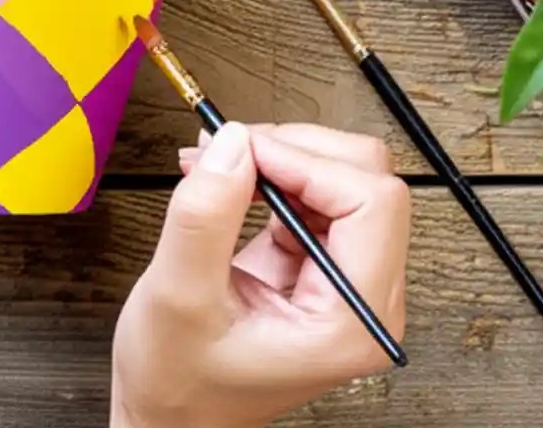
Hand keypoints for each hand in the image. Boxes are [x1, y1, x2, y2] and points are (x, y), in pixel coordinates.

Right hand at [111, 122, 410, 427]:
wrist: (171, 419)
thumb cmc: (178, 382)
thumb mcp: (177, 295)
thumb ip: (206, 215)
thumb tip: (233, 142)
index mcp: (351, 321)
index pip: (371, 204)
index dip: (308, 162)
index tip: (243, 150)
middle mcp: (366, 301)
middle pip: (366, 182)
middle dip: (295, 151)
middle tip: (228, 150)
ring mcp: (348, 283)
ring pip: (344, 180)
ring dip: (282, 158)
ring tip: (218, 165)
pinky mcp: (322, 268)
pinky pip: (317, 197)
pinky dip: (274, 176)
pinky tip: (230, 184)